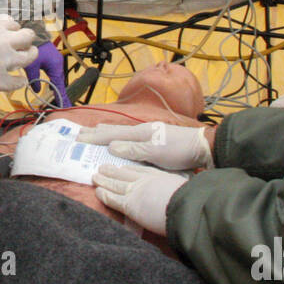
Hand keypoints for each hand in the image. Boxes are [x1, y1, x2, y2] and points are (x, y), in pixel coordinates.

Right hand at [0, 17, 37, 96]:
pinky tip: (17, 80)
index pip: (13, 24)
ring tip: (24, 61)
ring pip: (28, 58)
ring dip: (28, 57)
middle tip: (22, 47)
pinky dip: (19, 81)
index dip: (12, 30)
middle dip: (25, 41)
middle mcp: (1, 41)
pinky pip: (18, 81)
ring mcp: (2, 62)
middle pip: (27, 37)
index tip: (9, 36)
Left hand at [24, 42, 69, 106]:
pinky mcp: (52, 60)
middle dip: (60, 95)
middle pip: (60, 83)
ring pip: (57, 79)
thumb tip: (37, 90)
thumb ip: (34, 79)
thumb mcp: (31, 65)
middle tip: (61, 106)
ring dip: (57, 89)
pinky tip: (51, 88)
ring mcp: (56, 62)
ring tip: (58, 100)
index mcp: (56, 67)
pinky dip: (54, 82)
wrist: (34, 32)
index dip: (62, 97)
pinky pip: (54, 74)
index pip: (59, 86)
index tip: (65, 107)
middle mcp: (58, 65)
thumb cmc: (33, 47)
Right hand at [76, 121, 212, 169]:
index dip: (95, 137)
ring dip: (107, 134)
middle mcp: (143, 131)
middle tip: (81, 134)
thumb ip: (133, 149)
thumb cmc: (180, 151)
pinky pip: (130, 139)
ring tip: (96, 133)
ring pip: (123, 134)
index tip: (79, 138)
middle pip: (115, 131)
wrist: (204, 148)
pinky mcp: (157, 141)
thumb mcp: (156, 152)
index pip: (112, 135)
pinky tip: (120, 142)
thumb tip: (110, 147)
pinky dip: (119, 139)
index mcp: (141, 132)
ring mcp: (151, 135)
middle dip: (97, 133)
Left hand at [92, 165, 185, 235]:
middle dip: (114, 170)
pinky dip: (104, 194)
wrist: (187, 207)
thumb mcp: (185, 189)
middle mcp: (146, 181)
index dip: (131, 168)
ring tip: (96, 176)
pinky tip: (98, 191)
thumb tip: (182, 195)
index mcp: (160, 177)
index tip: (124, 166)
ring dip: (105, 179)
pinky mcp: (129, 204)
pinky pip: (113, 198)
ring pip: (117, 183)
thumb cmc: (191, 200)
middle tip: (104, 167)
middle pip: (126, 173)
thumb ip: (176, 190)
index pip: (143, 171)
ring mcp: (136, 191)